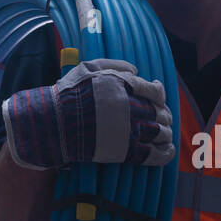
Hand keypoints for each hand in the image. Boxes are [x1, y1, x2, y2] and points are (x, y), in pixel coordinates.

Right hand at [2, 58, 174, 169]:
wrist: (53, 124)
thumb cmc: (68, 94)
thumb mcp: (89, 68)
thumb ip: (115, 65)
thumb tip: (136, 69)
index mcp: (125, 86)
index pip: (156, 92)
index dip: (159, 95)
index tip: (158, 98)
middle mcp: (131, 108)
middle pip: (161, 113)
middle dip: (164, 115)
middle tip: (162, 118)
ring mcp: (129, 131)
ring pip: (160, 133)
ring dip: (165, 133)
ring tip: (164, 134)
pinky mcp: (124, 152)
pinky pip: (153, 155)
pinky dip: (164, 154)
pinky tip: (167, 151)